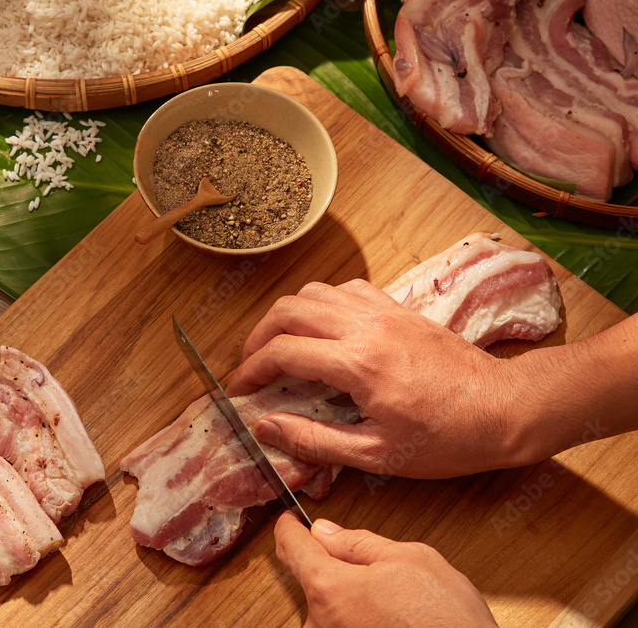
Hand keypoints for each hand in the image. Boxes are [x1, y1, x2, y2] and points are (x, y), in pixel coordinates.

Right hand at [227, 279, 535, 477]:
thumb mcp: (375, 454)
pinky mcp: (397, 308)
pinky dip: (321, 305)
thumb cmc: (446, 439)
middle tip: (253, 367)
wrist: (504, 409)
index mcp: (359, 364)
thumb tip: (266, 427)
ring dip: (287, 317)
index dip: (251, 370)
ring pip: (313, 292)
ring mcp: (383, 311)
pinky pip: (344, 290)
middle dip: (259, 337)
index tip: (240, 390)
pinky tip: (322, 332)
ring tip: (281, 347)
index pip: (283, 351)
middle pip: (289, 310)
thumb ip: (313, 439)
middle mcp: (366, 326)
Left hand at [275, 514, 496, 627]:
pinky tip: (391, 617)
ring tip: (395, 601)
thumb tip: (325, 532)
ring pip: (328, 607)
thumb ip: (359, 543)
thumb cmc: (447, 620)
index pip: (291, 547)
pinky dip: (359, 617)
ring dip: (350, 597)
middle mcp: (320, 624)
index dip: (290, 528)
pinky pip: (341, 626)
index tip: (291, 520)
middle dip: (334, 566)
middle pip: (311, 579)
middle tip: (375, 567)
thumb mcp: (409, 559)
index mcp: (328, 588)